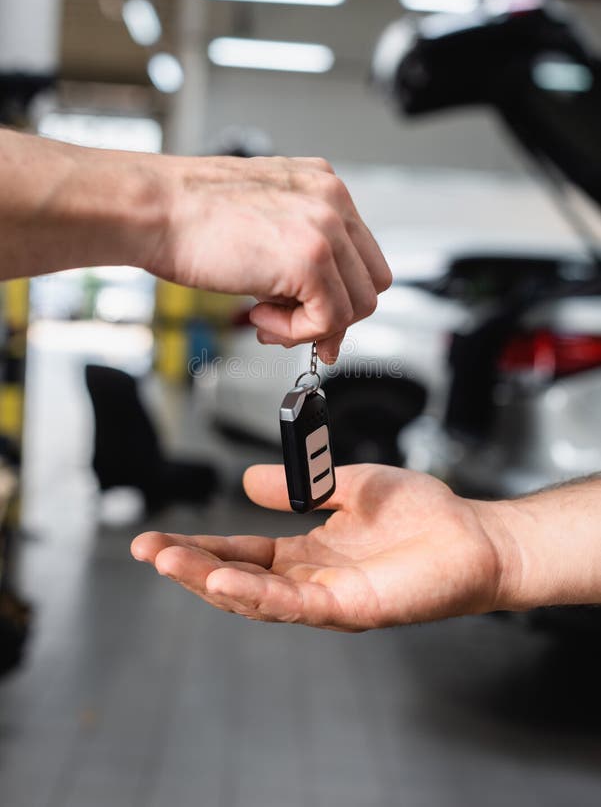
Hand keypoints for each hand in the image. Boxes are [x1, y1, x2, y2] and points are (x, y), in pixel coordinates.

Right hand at [131, 465, 515, 631]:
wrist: (474, 534)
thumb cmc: (421, 513)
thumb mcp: (349, 486)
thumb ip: (300, 486)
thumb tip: (249, 480)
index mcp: (308, 552)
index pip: (243, 552)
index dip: (202, 546)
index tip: (159, 538)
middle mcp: (311, 580)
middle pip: (238, 579)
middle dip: (191, 568)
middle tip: (148, 551)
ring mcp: (329, 599)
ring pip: (257, 598)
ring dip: (211, 582)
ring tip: (170, 562)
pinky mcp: (352, 608)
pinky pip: (295, 605)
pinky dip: (256, 595)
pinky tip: (224, 580)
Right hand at [142, 155, 391, 361]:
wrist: (155, 208)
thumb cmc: (189, 216)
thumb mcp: (262, 222)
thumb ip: (299, 256)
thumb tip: (323, 314)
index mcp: (324, 186)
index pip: (361, 255)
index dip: (339, 294)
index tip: (311, 315)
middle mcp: (333, 200)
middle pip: (371, 282)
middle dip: (334, 314)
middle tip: (291, 325)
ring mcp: (326, 229)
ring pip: (357, 306)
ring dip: (311, 326)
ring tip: (265, 317)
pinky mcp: (310, 260)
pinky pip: (330, 319)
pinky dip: (297, 332)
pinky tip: (259, 315)